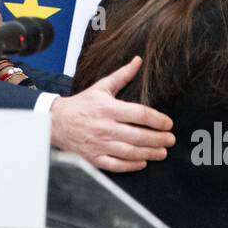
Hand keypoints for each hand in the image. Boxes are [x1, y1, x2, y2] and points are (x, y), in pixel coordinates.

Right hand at [49, 56, 174, 172]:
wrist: (57, 122)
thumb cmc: (82, 104)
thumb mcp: (101, 87)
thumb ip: (122, 75)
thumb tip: (138, 61)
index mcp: (108, 108)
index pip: (139, 114)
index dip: (157, 120)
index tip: (168, 123)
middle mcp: (105, 127)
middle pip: (138, 135)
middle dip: (158, 139)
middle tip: (170, 140)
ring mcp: (99, 144)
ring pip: (130, 152)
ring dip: (149, 153)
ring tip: (162, 152)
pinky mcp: (94, 158)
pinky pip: (116, 165)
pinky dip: (131, 165)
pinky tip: (142, 162)